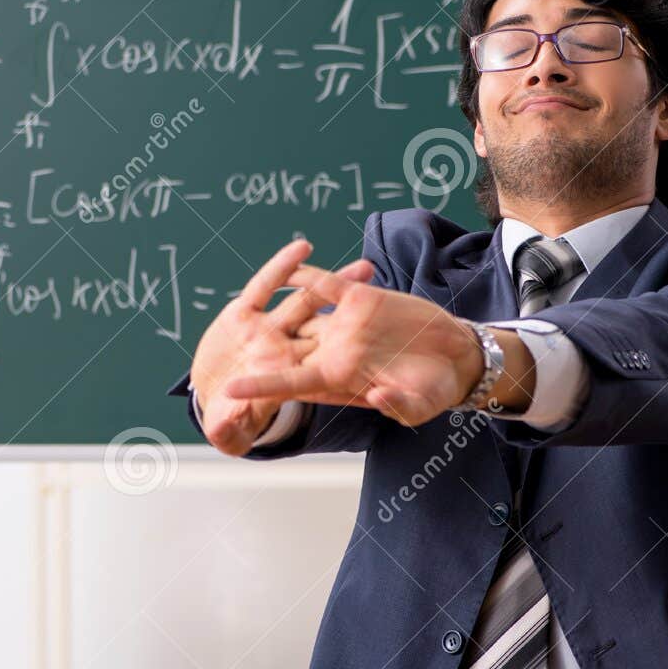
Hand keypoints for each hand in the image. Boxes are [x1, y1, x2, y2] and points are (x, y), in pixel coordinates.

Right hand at [190, 238, 374, 455]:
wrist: (203, 394)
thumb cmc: (219, 420)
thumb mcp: (224, 429)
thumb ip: (233, 426)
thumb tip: (238, 426)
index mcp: (291, 378)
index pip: (333, 367)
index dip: (364, 362)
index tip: (394, 354)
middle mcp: (286, 350)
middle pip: (336, 329)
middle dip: (367, 317)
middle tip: (402, 305)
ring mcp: (266, 330)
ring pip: (308, 301)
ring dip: (338, 284)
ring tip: (367, 268)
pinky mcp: (239, 313)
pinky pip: (265, 285)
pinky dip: (282, 268)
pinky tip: (300, 249)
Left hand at [223, 261, 487, 426]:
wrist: (455, 357)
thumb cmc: (434, 391)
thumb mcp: (419, 404)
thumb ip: (396, 405)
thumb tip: (376, 397)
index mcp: (339, 380)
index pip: (291, 384)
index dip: (261, 388)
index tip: (229, 392)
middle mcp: (333, 352)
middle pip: (284, 350)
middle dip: (252, 351)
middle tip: (211, 353)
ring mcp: (343, 324)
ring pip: (300, 314)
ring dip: (274, 309)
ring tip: (237, 301)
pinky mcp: (361, 299)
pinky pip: (327, 285)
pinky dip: (309, 275)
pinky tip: (288, 263)